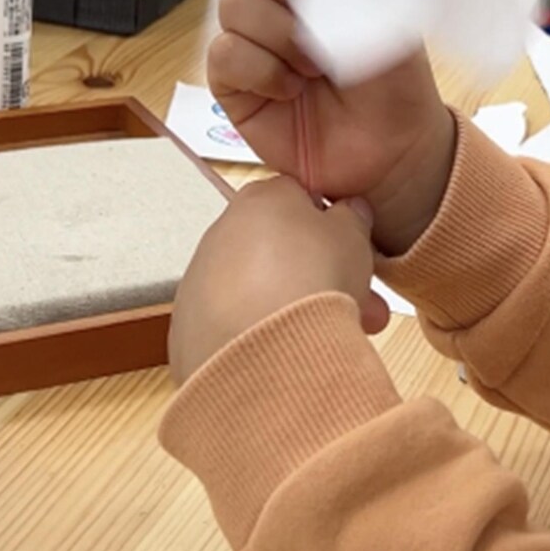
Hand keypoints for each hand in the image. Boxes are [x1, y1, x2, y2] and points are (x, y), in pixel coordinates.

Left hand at [169, 177, 387, 384]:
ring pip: (260, 289)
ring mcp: (201, 279)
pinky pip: (237, 324)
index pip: (299, 198)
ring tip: (329, 336)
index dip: (333, 228)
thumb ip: (352, 217)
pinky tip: (288, 353)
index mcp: (262, 197)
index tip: (353, 253)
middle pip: (282, 248)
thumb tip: (350, 212)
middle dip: (322, 276)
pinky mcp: (190, 327)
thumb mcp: (353, 234)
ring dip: (294, 307)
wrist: (267, 348)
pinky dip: (261, 335)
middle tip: (359, 305)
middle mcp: (223, 231)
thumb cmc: (313, 278)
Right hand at [208, 0, 456, 255]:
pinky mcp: (233, 80)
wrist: (391, 150)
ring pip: (233, 2)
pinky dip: (261, 70)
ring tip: (317, 65)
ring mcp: (252, 35)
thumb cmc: (395, 80)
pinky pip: (225, 53)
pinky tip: (291, 89)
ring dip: (280, 34)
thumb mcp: (390, 13)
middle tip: (314, 8)